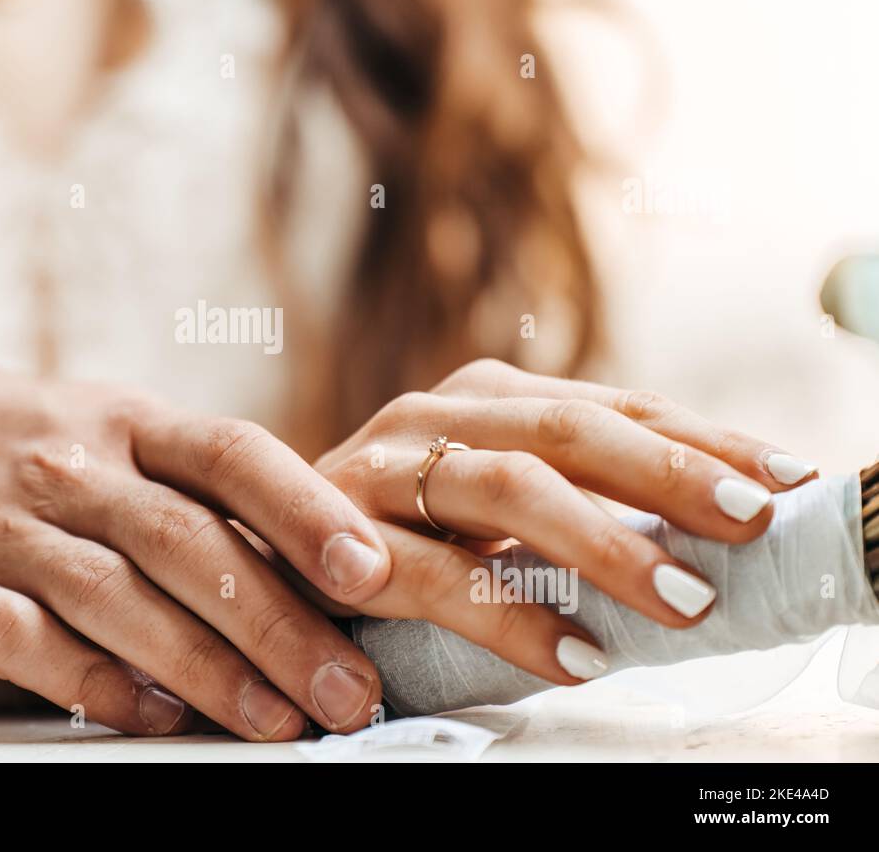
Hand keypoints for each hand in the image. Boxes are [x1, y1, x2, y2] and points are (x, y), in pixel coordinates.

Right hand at [0, 354, 389, 739]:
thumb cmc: (25, 449)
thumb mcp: (114, 437)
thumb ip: (199, 496)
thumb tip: (320, 573)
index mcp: (129, 425)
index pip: (232, 456)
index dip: (307, 510)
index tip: (373, 570)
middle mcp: (71, 468)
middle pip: (188, 544)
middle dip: (279, 623)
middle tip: (346, 688)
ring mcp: (4, 527)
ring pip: (118, 599)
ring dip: (206, 666)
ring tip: (275, 721)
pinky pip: (27, 642)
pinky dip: (94, 682)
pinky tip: (149, 716)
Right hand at [314, 358, 816, 684]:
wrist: (270, 545)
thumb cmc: (398, 530)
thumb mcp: (489, 500)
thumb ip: (574, 495)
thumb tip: (709, 516)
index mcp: (483, 397)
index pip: (609, 404)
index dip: (698, 436)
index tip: (782, 476)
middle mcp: (434, 415)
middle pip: (564, 430)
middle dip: (666, 475)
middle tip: (747, 524)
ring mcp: (382, 464)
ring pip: (504, 485)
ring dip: (602, 542)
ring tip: (681, 599)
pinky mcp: (337, 530)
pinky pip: (433, 572)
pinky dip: (509, 614)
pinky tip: (574, 654)